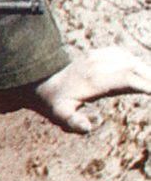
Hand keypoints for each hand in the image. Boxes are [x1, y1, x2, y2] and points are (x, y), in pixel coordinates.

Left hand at [32, 47, 150, 132]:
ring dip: (147, 70)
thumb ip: (73, 122)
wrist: (40, 83)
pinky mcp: (96, 54)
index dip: (149, 84)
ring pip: (131, 58)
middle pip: (135, 66)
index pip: (129, 78)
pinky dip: (137, 62)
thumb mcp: (60, 115)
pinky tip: (143, 74)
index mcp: (94, 79)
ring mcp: (97, 56)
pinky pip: (123, 54)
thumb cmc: (54, 103)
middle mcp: (98, 64)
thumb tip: (88, 126)